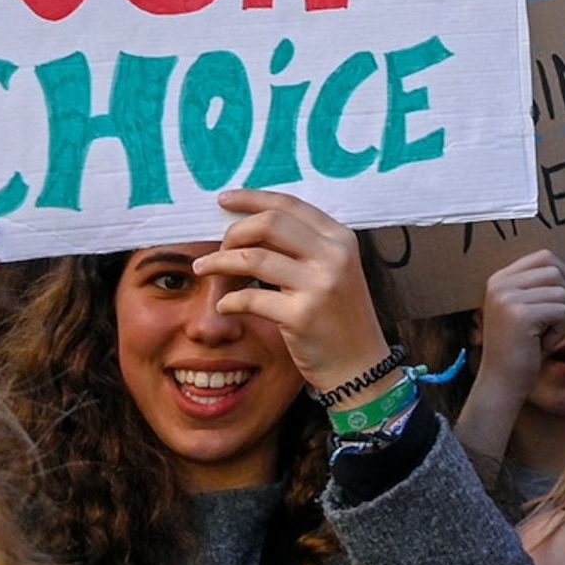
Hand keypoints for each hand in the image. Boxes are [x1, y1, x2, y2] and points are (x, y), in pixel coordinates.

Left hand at [195, 190, 388, 392]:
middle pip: (270, 223)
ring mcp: (320, 285)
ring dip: (219, 262)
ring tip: (204, 270)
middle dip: (234, 232)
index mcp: (341, 238)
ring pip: (253, 258)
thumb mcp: (332, 272)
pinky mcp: (302, 316)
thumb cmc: (339, 318)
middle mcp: (335, 256)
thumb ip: (302, 247)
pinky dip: (228, 300)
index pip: (290, 204)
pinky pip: (250, 298)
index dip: (252, 198)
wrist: (360, 366)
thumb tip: (249, 227)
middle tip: (218, 248)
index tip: (223, 199)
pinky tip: (224, 306)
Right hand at [480, 249, 564, 391]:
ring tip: (546, 335)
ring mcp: (508, 298)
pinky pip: (563, 310)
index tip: (561, 303)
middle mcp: (500, 283)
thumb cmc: (521, 349)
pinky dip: (562, 330)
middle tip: (557, 321)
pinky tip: (544, 344)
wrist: (501, 384)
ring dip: (564, 316)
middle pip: (555, 270)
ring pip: (562, 291)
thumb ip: (543, 289)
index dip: (563, 276)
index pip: (544, 257)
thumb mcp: (528, 311)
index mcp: (499, 279)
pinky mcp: (521, 315)